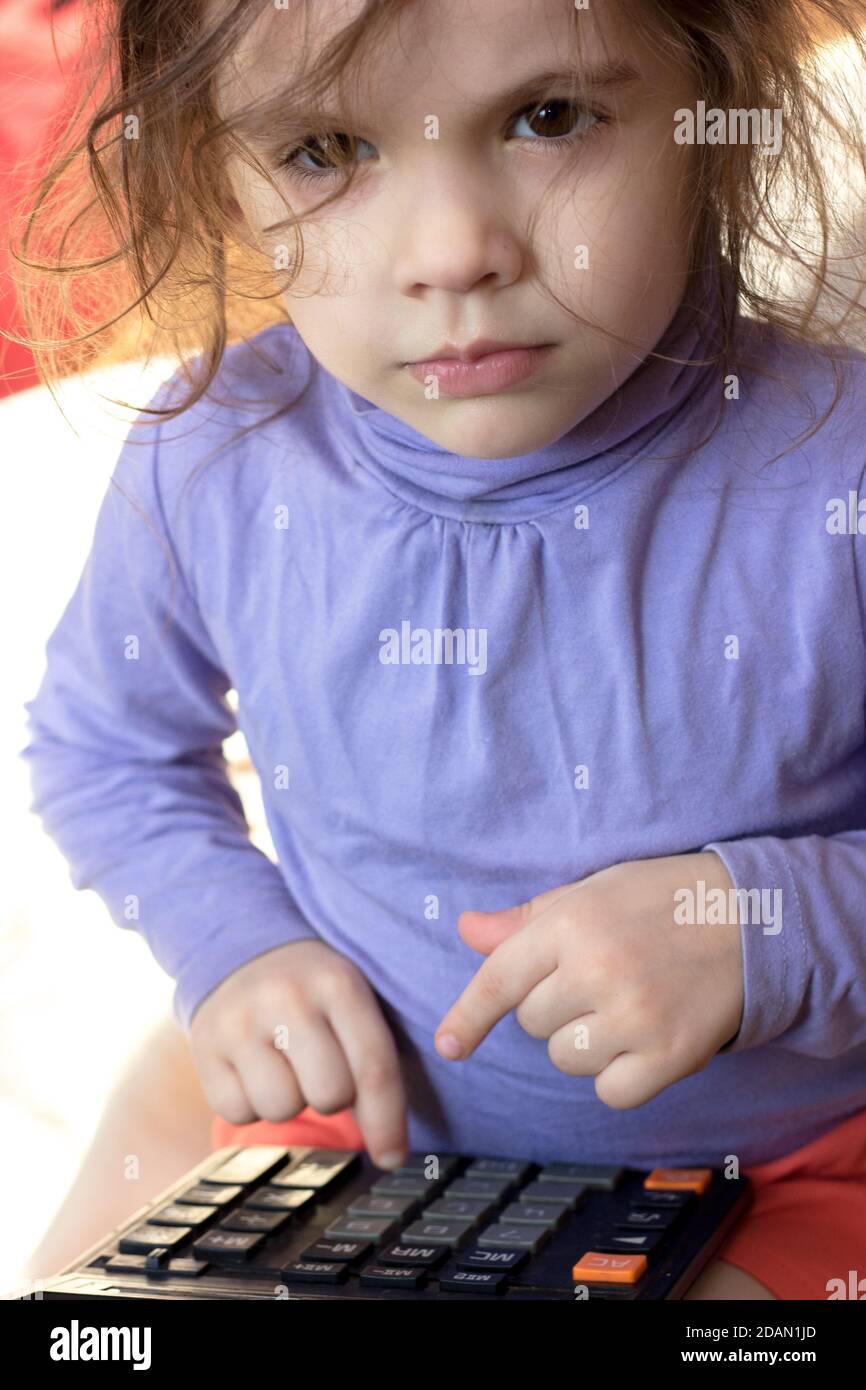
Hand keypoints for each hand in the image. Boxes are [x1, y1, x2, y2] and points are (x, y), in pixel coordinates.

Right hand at [189, 940, 407, 1168]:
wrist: (240, 951)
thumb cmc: (311, 991)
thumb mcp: (350, 1000)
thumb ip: (374, 1061)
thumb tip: (389, 1153)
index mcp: (338, 983)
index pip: (374, 1066)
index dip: (387, 1122)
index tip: (392, 1158)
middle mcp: (287, 997)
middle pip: (330, 1095)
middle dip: (334, 1098)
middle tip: (323, 1071)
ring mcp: (240, 1021)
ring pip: (281, 1109)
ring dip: (291, 1102)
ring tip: (286, 1066)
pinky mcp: (204, 1046)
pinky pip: (237, 1113)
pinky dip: (251, 1105)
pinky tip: (254, 1070)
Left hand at [434, 852, 743, 1108]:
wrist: (754, 920)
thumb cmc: (661, 901)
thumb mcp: (591, 892)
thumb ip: (526, 920)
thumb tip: (466, 932)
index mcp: (571, 923)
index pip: (499, 978)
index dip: (468, 1015)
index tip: (449, 1045)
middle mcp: (597, 970)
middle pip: (532, 1023)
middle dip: (553, 1007)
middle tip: (600, 977)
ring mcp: (634, 1017)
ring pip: (566, 1058)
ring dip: (585, 1042)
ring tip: (626, 1004)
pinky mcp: (669, 1056)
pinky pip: (610, 1091)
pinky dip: (619, 1076)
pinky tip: (644, 1040)